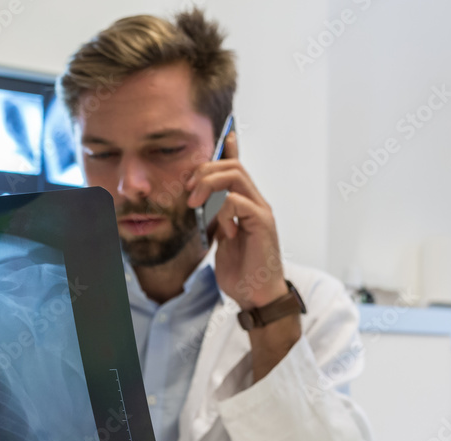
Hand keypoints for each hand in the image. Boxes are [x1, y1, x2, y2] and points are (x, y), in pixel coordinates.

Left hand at [185, 131, 288, 308]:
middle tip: (188, 192)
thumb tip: (203, 206)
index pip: (239, 167)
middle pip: (232, 165)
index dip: (230, 148)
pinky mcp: (262, 223)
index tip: (223, 134)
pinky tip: (220, 229)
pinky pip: (236, 200)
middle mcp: (256, 203)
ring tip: (195, 203)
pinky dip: (220, 209)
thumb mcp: (221, 241)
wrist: (257, 297)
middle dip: (204, 171)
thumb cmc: (241, 273)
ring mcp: (260, 211)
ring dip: (209, 183)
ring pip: (235, 175)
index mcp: (246, 205)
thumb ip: (216, 220)